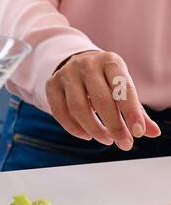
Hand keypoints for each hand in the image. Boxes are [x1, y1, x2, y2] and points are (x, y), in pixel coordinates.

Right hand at [45, 50, 161, 147]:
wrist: (78, 63)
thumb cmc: (107, 80)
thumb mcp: (124, 88)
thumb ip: (137, 111)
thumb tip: (153, 132)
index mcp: (110, 61)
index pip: (122, 88)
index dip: (131, 112)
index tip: (138, 132)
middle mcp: (86, 64)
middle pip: (100, 99)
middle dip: (114, 125)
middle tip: (124, 143)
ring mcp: (66, 73)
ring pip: (77, 107)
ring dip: (94, 129)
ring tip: (107, 140)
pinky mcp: (51, 84)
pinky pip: (59, 111)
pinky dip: (73, 128)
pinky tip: (86, 135)